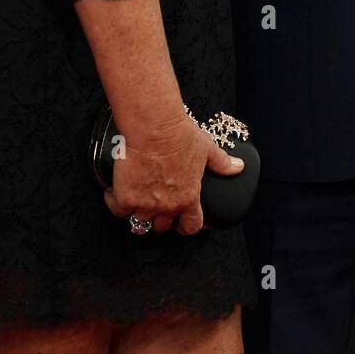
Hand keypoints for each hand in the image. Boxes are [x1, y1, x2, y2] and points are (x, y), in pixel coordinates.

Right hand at [104, 114, 243, 233]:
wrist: (154, 127)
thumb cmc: (181, 135)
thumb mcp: (206, 149)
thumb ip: (221, 162)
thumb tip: (239, 167)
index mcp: (189, 197)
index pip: (191, 226)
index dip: (186, 226)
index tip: (181, 224)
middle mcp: (167, 206)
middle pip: (162, 226)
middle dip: (160, 217)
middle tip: (155, 204)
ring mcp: (145, 204)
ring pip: (140, 220)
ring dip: (138, 210)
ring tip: (135, 195)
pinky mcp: (125, 197)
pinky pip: (118, 210)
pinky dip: (115, 202)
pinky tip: (115, 192)